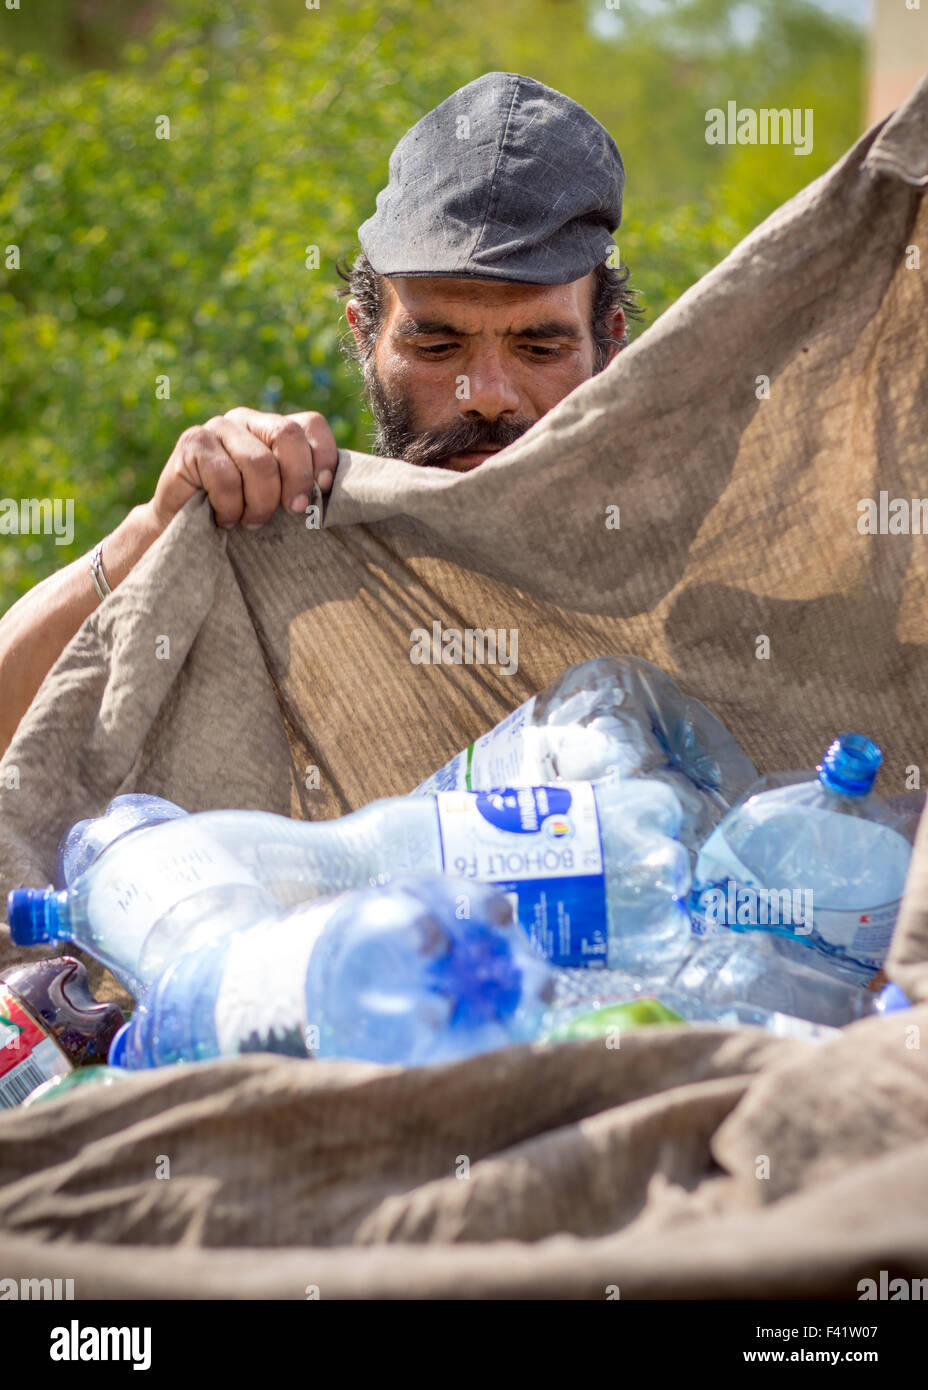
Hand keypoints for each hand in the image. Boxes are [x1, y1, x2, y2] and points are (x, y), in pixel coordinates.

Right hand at [149, 407, 337, 531]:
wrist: (182, 529)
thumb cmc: (240, 516)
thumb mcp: (278, 499)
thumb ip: (304, 485)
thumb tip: (332, 488)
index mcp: (274, 427)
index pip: (311, 423)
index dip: (323, 457)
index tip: (321, 492)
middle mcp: (247, 419)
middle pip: (288, 434)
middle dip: (297, 479)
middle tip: (292, 511)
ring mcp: (218, 427)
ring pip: (259, 462)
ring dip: (261, 503)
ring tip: (251, 522)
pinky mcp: (193, 442)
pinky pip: (226, 477)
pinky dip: (231, 507)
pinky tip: (225, 519)